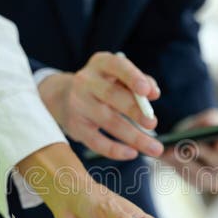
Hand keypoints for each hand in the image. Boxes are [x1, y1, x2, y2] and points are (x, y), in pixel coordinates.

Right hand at [38, 52, 162, 159]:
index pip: (117, 66)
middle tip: (153, 123)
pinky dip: (115, 150)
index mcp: (101, 64)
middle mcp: (86, 82)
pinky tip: (132, 153)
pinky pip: (96, 141)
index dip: (132, 77)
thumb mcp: (118, 76)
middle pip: (111, 95)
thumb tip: (153, 94)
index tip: (147, 91)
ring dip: (133, 136)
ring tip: (155, 148)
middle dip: (134, 110)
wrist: (63, 96)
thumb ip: (139, 82)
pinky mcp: (76, 126)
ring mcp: (78, 104)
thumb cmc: (104, 85)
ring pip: (107, 121)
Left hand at [160, 108, 217, 193]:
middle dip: (205, 155)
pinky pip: (189, 177)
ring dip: (187, 162)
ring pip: (203, 175)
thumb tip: (211, 123)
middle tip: (190, 145)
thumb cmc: (201, 129)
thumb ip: (210, 119)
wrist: (185, 140)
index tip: (217, 142)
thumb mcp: (205, 120)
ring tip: (174, 150)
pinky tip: (167, 156)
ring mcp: (215, 180)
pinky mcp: (198, 184)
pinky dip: (177, 166)